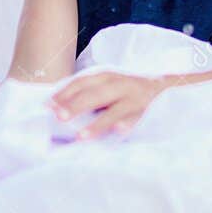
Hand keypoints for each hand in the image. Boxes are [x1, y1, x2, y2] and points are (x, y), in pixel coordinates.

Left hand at [50, 72, 166, 138]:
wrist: (163, 84)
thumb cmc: (126, 89)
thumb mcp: (107, 84)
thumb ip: (87, 92)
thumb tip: (57, 106)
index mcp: (106, 76)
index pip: (82, 82)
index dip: (65, 93)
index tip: (48, 105)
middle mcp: (120, 84)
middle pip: (96, 95)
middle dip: (77, 105)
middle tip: (60, 117)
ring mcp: (134, 98)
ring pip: (115, 111)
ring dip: (98, 123)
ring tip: (81, 136)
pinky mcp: (147, 111)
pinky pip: (136, 119)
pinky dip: (127, 124)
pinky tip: (118, 131)